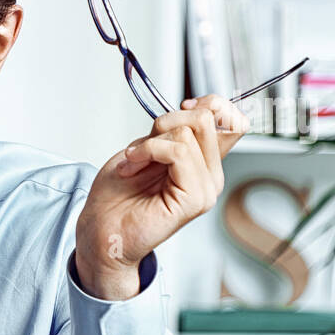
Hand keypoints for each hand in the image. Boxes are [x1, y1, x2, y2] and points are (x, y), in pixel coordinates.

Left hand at [74, 94, 248, 299]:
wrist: (101, 230)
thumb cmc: (117, 196)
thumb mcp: (145, 148)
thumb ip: (173, 131)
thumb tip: (193, 107)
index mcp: (203, 163)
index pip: (232, 121)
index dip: (210, 104)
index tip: (181, 107)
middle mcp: (210, 176)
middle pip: (207, 118)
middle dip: (165, 122)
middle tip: (140, 147)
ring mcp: (206, 189)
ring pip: (189, 132)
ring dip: (149, 142)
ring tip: (131, 163)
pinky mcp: (195, 199)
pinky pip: (178, 151)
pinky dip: (149, 150)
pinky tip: (132, 166)